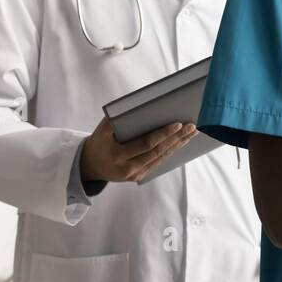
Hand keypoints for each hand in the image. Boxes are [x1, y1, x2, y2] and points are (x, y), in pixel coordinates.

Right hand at [80, 115, 197, 184]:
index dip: (163, 135)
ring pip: (161, 158)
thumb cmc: (99, 141)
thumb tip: (141, 104)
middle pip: (157, 152)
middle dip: (176, 138)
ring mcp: (134, 175)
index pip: (146, 144)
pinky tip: (181, 142)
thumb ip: (119, 118)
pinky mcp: (139, 177)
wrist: (90, 165)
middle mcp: (127, 168)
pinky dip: (171, 151)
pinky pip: (158, 163)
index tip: (177, 124)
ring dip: (178, 144)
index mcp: (117, 155)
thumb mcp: (103, 128)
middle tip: (191, 126)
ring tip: (191, 132)